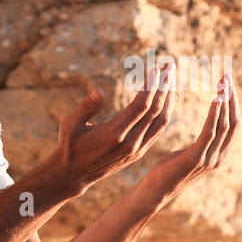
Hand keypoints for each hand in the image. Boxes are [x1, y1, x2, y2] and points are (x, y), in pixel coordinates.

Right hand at [44, 65, 175, 197]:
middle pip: (155, 110)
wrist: (74, 176)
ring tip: (172, 78)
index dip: (151, 86)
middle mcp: (130, 142)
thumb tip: (99, 90)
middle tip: (171, 66)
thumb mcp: (70, 124)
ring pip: (161, 121)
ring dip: (169, 98)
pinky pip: (158, 130)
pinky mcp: (139, 152)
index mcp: (114, 133)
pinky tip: (168, 99)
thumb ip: (86, 107)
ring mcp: (137, 149)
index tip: (157, 68)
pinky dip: (165, 112)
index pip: (141, 105)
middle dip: (164, 86)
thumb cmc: (69, 146)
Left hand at [139, 71, 238, 206]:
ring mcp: (210, 159)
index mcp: (220, 155)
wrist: (154, 190)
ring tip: (223, 82)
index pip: (234, 125)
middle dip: (232, 97)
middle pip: (234, 122)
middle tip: (228, 76)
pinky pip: (209, 132)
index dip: (233, 102)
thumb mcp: (191, 152)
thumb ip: (203, 140)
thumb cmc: (168, 170)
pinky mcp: (197, 158)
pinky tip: (215, 99)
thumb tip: (208, 123)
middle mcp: (220, 158)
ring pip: (225, 125)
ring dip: (225, 101)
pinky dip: (215, 114)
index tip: (228, 82)